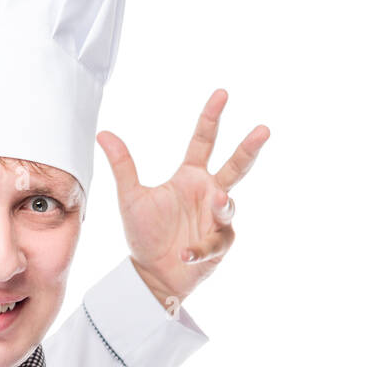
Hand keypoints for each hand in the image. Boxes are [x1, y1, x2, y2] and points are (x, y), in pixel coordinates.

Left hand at [97, 89, 269, 303]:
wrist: (150, 273)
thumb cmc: (144, 234)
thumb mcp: (130, 198)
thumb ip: (123, 166)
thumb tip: (104, 133)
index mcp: (190, 176)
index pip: (203, 140)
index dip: (211, 117)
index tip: (222, 93)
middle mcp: (208, 193)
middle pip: (235, 165)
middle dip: (249, 148)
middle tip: (263, 130)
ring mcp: (216, 219)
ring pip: (228, 205)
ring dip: (223, 203)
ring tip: (218, 199)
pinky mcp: (219, 244)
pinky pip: (215, 241)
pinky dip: (200, 247)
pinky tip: (185, 252)